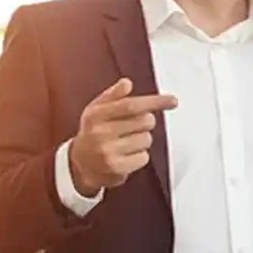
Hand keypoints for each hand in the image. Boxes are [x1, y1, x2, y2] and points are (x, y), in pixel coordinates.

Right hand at [69, 78, 176, 195]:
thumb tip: (127, 83)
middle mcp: (100, 133)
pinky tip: (127, 154)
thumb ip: (112, 95)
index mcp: (95, 114)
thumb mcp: (96, 110)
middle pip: (143, 121)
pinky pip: (144, 157)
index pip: (130, 105)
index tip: (172, 101)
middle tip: (136, 125)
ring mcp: (108, 152)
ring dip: (143, 139)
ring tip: (128, 141)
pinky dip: (140, 155)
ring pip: (146, 139)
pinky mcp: (116, 168)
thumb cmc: (93, 132)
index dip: (154, 101)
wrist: (80, 165)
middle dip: (147, 121)